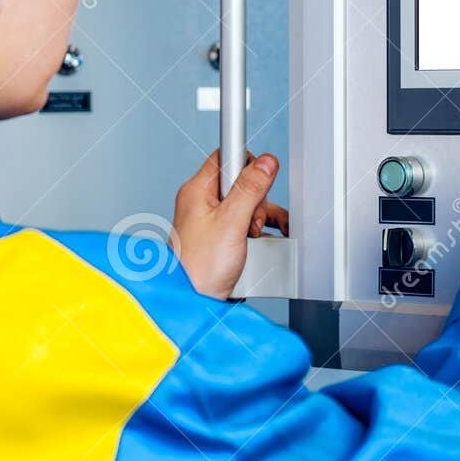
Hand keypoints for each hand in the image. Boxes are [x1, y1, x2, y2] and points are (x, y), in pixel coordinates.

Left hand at [171, 150, 287, 299]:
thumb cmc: (199, 269)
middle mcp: (202, 203)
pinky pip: (245, 226)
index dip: (247, 166)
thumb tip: (266, 162)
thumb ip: (250, 189)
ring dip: (258, 221)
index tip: (260, 180)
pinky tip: (260, 245)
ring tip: (253, 238)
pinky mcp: (221, 240)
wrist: (193, 304)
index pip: (226, 156)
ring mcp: (211, 223)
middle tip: (250, 222)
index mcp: (197, 190)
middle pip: (241, 182)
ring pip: (247, 206)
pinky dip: (257, 234)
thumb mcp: (231, 223)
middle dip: (256, 201)